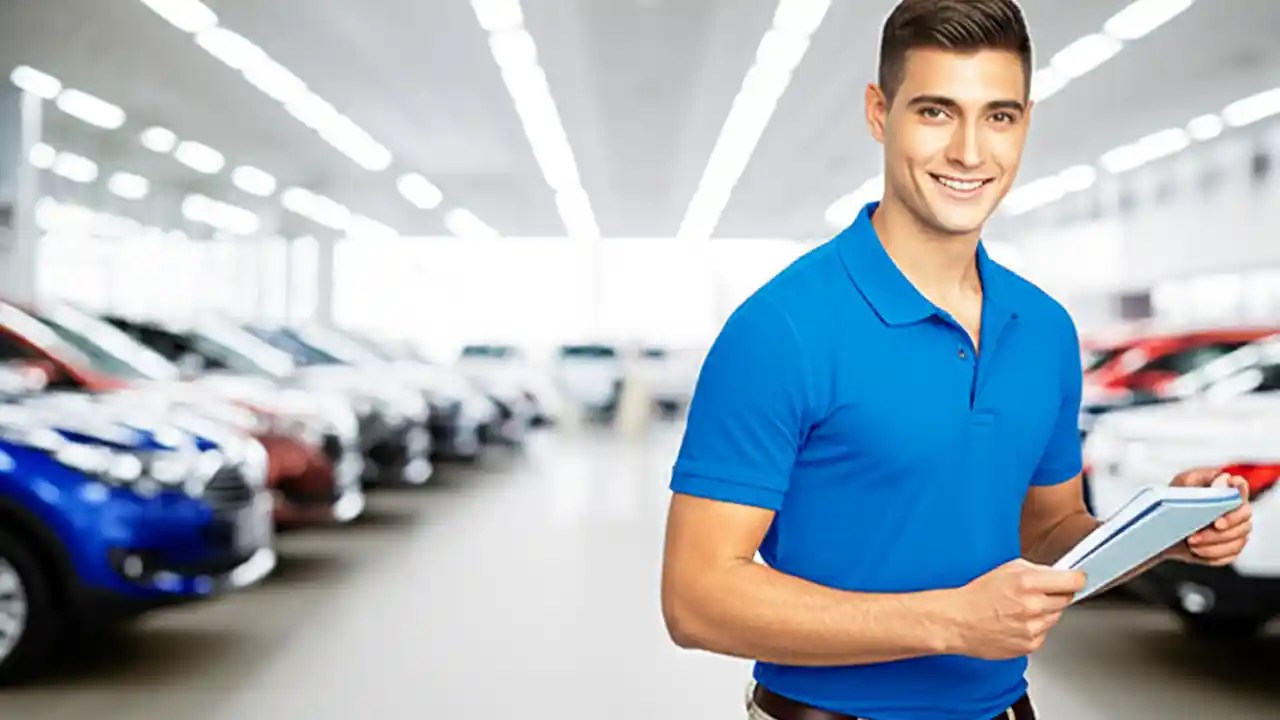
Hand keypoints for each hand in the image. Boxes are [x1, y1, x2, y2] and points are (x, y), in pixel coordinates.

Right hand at [950, 559, 1086, 659]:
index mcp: (1028, 582)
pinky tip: (1017, 622)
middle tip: (1036, 593)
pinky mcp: (1030, 645)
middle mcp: (1033, 606)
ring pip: (1056, 617)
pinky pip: (1044, 633)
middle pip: (1067, 599)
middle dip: (1056, 594)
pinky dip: (1035, 628)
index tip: (1077, 579)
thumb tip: (1058, 573)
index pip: (1073, 580)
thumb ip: (1036, 569)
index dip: (1077, 578)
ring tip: (1020, 609)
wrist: (959, 621)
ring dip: (1045, 612)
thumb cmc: (978, 595)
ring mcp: (1033, 628)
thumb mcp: (1006, 569)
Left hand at [1165, 469, 1252, 565]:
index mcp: (1226, 493)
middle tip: (1212, 524)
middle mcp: (1236, 514)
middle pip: (1243, 519)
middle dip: (1228, 523)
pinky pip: (1228, 556)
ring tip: (1192, 540)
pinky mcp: (1226, 551)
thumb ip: (1202, 478)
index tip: (1228, 498)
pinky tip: (1197, 550)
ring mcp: (1234, 534)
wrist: (1161, 529)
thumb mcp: (1182, 484)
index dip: (1240, 492)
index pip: (1242, 489)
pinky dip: (1212, 554)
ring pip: (1237, 540)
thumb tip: (1224, 477)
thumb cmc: (1174, 502)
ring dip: (1214, 541)